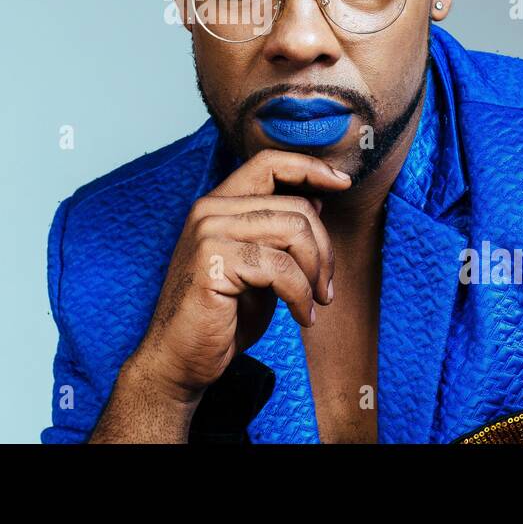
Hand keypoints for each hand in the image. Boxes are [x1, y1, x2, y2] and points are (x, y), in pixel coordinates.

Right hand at [127, 149, 350, 405]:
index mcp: (218, 204)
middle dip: (324, 248)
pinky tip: (302, 316)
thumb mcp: (258, 267)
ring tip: (315, 301)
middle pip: (295, 205)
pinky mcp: (214, 262)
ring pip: (293, 231)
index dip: (310, 168)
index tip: (343, 183)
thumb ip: (278, 233)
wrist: (179, 360)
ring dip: (316, 272)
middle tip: (326, 287)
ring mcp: (209, 233)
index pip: (269, 163)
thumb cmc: (221, 317)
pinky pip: (281, 269)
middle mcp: (210, 210)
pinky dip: (301, 296)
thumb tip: (316, 202)